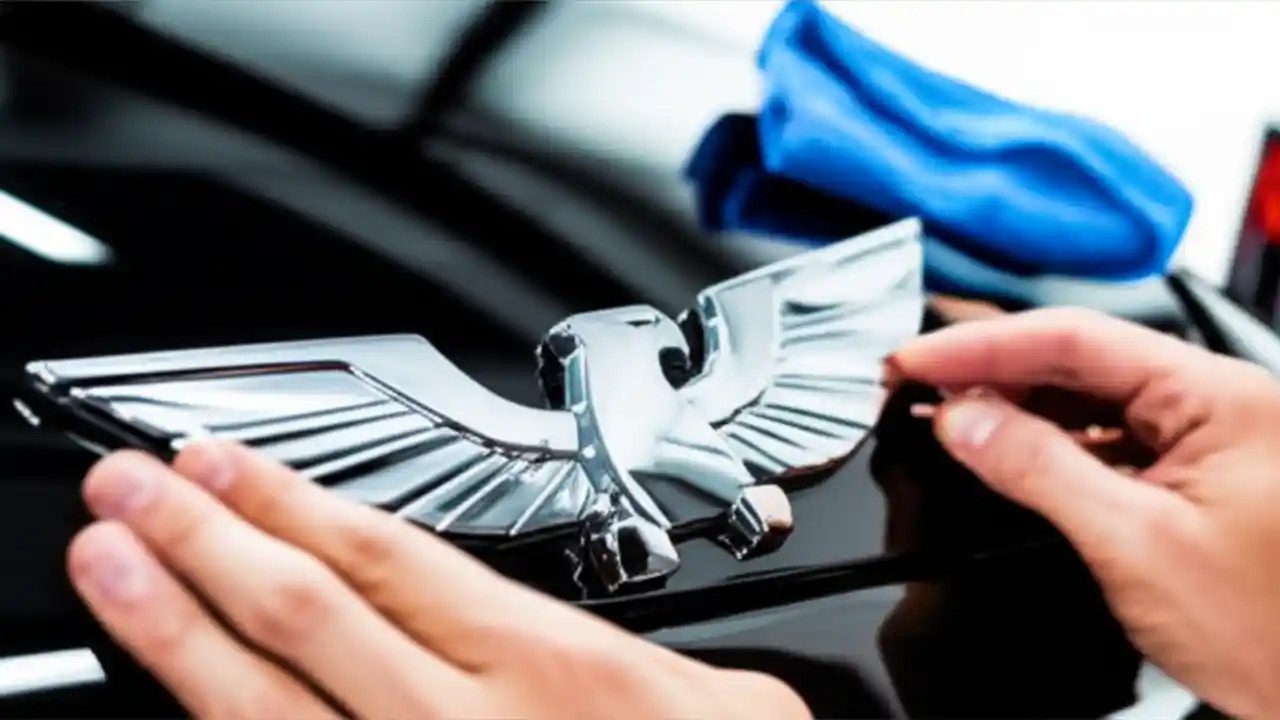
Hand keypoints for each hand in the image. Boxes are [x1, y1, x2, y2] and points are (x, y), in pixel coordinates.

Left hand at [66, 441, 808, 718]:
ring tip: (114, 567)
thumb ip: (641, 647)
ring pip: (268, 706)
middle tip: (129, 490)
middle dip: (207, 542)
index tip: (222, 463)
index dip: (291, 503)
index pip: (388, 560)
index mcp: (550, 670)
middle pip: (307, 614)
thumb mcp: (720, 694)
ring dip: (179, 630)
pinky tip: (181, 694)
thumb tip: (587, 623)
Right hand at [886, 308, 1279, 719]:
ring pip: (1086, 397)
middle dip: (989, 367)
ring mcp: (1204, 439)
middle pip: (1078, 360)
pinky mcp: (1188, 475)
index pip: (1076, 340)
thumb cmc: (1271, 631)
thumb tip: (963, 421)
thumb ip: (1039, 470)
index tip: (916, 360)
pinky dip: (1043, 441)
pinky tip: (999, 448)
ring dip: (1012, 403)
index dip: (982, 345)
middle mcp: (1216, 405)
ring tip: (942, 410)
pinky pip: (1102, 438)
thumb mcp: (1134, 543)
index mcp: (1219, 398)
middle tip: (912, 378)